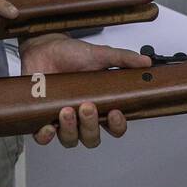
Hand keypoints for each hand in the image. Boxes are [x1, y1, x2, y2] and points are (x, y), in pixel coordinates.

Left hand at [20, 34, 151, 148]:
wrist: (44, 46)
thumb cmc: (71, 53)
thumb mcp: (99, 54)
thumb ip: (123, 59)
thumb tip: (145, 62)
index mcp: (100, 105)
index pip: (114, 127)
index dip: (117, 126)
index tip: (115, 113)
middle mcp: (82, 116)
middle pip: (92, 138)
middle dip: (91, 126)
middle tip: (88, 106)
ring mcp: (61, 119)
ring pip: (70, 140)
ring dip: (70, 129)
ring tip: (67, 110)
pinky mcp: (41, 118)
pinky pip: (43, 138)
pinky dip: (46, 136)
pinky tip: (48, 126)